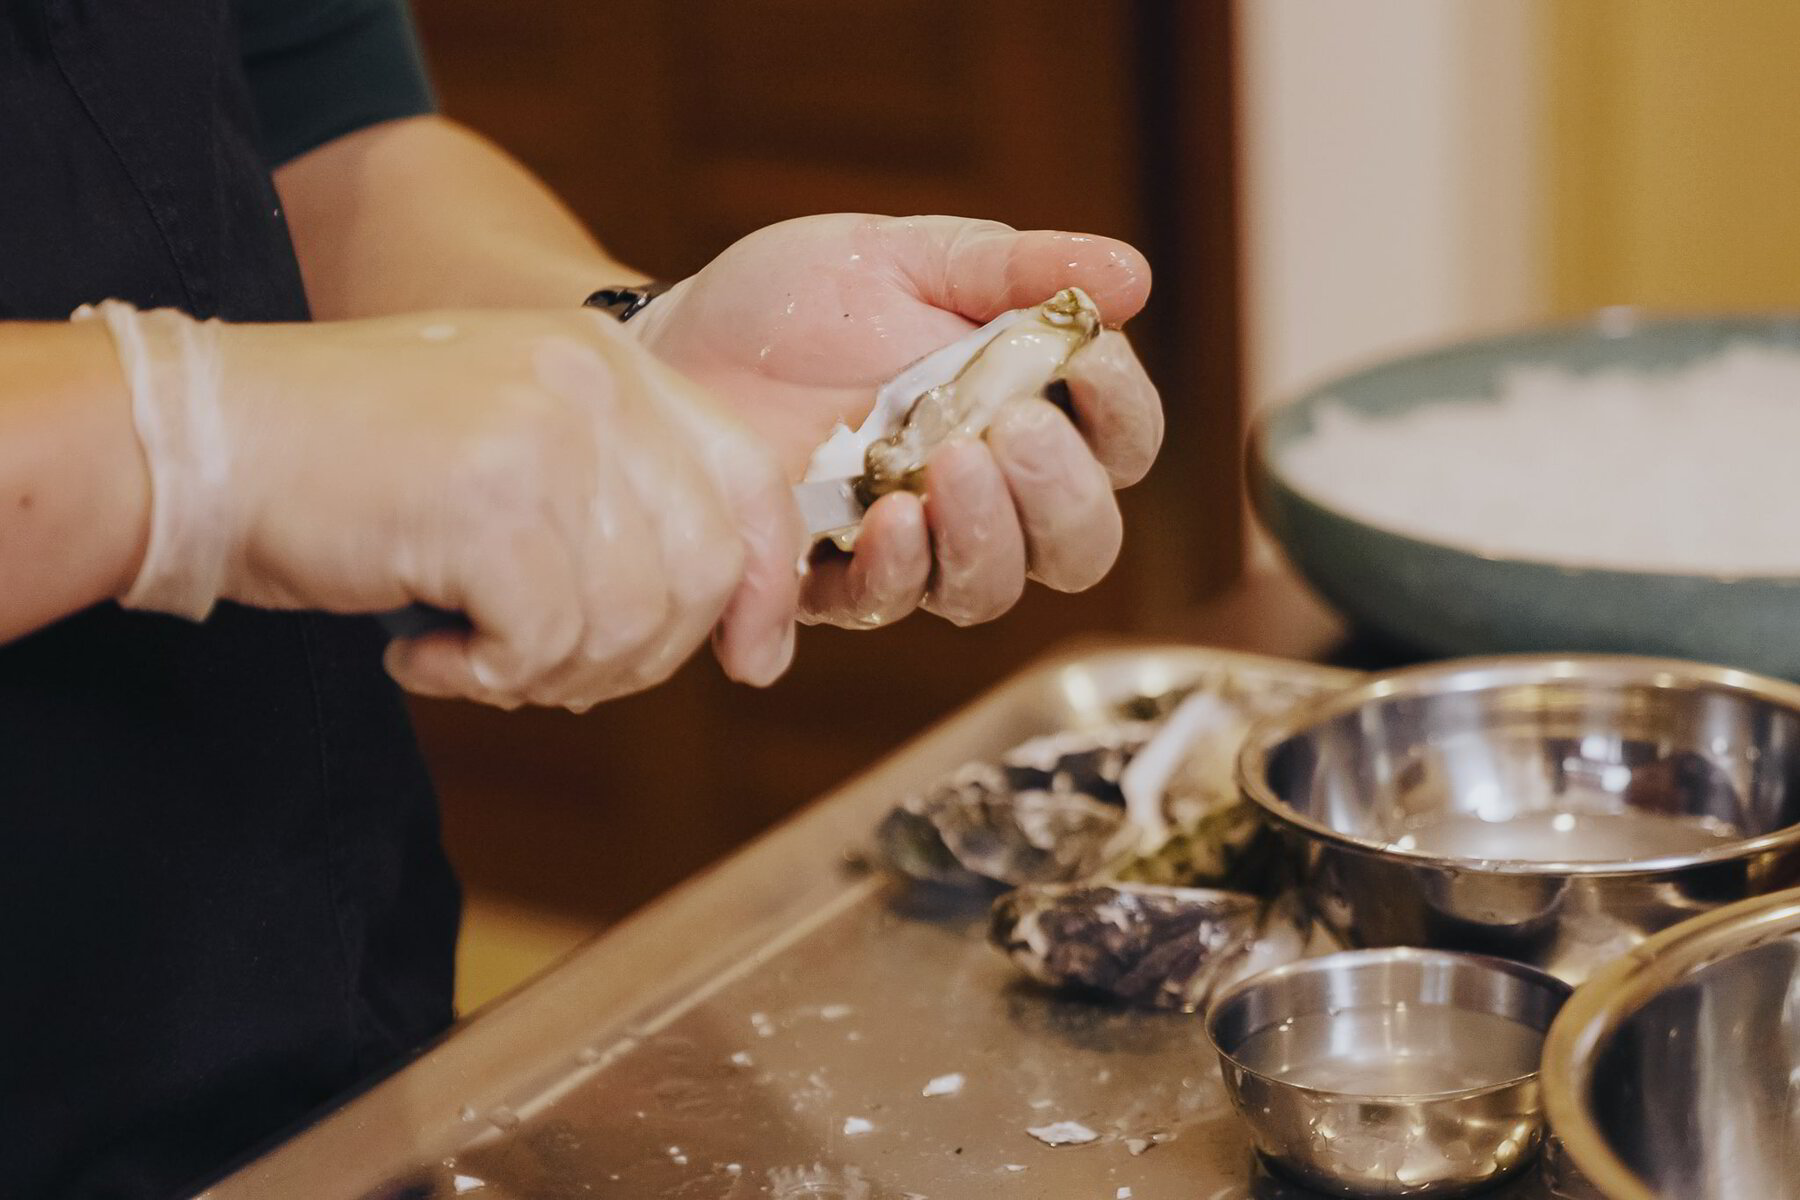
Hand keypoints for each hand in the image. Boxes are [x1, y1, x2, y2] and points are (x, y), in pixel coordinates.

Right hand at [87, 302, 802, 708]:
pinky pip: (544, 644)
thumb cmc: (353, 461)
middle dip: (639, 655)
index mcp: (615, 363)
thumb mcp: (516, 442)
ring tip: (472, 655)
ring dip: (554, 672)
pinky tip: (422, 654)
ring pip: (631, 620)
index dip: (766, 589)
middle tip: (542, 668)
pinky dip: (482, 678)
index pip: (751, 483)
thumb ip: (621, 499)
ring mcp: (547, 437)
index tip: (752, 664)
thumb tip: (728, 618)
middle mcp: (597, 385)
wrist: (197, 438)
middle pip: (705, 570)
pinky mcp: (488, 504)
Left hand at [631, 214, 1162, 627]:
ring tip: (951, 465)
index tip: (1088, 363)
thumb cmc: (801, 297)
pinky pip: (886, 603)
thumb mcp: (909, 258)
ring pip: (993, 588)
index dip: (1122, 414)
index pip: (1120, 443)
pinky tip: (889, 516)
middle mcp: (986, 494)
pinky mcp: (832, 578)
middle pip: (1078, 543)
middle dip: (1062, 495)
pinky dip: (898, 568)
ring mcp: (914, 543)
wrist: (678, 335)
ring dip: (988, 536)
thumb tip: (1133, 276)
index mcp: (1027, 409)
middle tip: (1014, 433)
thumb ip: (1013, 269)